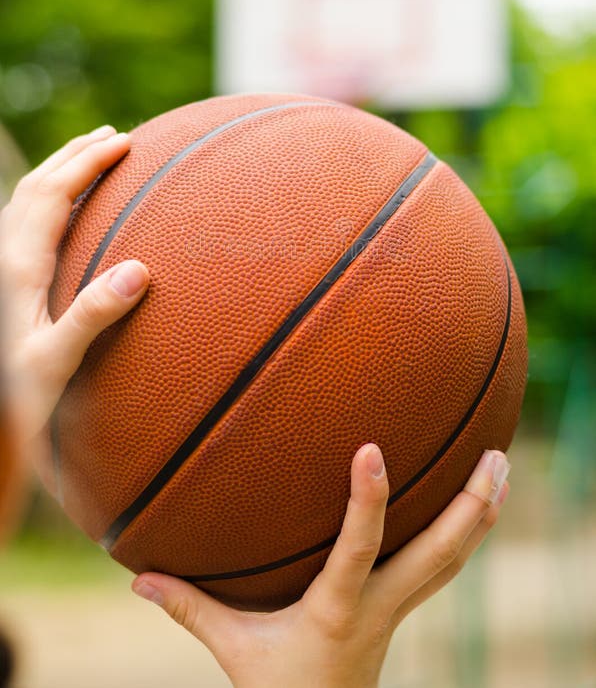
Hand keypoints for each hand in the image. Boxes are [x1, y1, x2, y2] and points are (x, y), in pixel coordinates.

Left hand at [0, 125, 149, 443]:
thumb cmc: (12, 397)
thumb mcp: (52, 363)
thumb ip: (91, 317)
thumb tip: (139, 272)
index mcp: (16, 267)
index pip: (53, 194)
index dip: (88, 163)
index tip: (125, 142)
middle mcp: (2, 257)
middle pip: (37, 186)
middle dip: (76, 155)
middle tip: (115, 136)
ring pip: (25, 199)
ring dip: (60, 171)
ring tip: (91, 159)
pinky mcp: (2, 282)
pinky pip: (23, 221)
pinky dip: (50, 199)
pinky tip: (65, 215)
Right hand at [133, 445, 509, 687]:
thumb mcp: (232, 649)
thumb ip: (189, 608)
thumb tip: (137, 577)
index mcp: (338, 609)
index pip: (359, 549)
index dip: (368, 502)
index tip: (372, 449)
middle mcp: (380, 606)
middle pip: (439, 556)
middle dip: (470, 506)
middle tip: (496, 456)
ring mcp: (399, 610)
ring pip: (453, 561)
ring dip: (480, 515)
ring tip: (501, 467)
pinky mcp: (403, 608)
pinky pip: (442, 566)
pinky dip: (466, 532)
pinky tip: (476, 503)